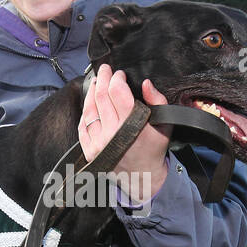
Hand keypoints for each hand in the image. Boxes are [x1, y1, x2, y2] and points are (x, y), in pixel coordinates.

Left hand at [78, 64, 169, 202]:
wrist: (143, 176)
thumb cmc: (154, 149)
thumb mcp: (164, 124)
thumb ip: (158, 101)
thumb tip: (146, 83)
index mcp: (131, 125)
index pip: (117, 92)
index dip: (116, 78)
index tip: (119, 74)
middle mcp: (112, 133)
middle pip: (101, 97)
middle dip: (103, 79)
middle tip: (104, 70)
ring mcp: (98, 143)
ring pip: (89, 109)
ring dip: (91, 93)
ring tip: (96, 83)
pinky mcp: (90, 150)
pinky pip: (82, 125)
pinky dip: (85, 112)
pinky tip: (90, 104)